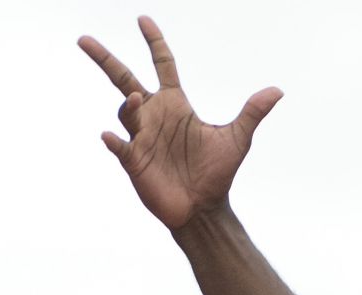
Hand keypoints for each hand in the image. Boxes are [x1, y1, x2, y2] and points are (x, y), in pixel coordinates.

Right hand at [78, 17, 281, 229]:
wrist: (204, 207)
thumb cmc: (217, 172)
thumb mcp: (237, 139)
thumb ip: (252, 113)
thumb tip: (277, 91)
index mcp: (175, 105)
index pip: (162, 64)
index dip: (154, 42)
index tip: (143, 20)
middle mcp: (154, 116)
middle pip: (124, 79)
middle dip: (104, 59)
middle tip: (84, 39)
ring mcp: (141, 137)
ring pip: (126, 111)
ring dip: (129, 105)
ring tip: (137, 99)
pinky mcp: (134, 161)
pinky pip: (120, 146)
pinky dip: (114, 141)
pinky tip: (110, 137)